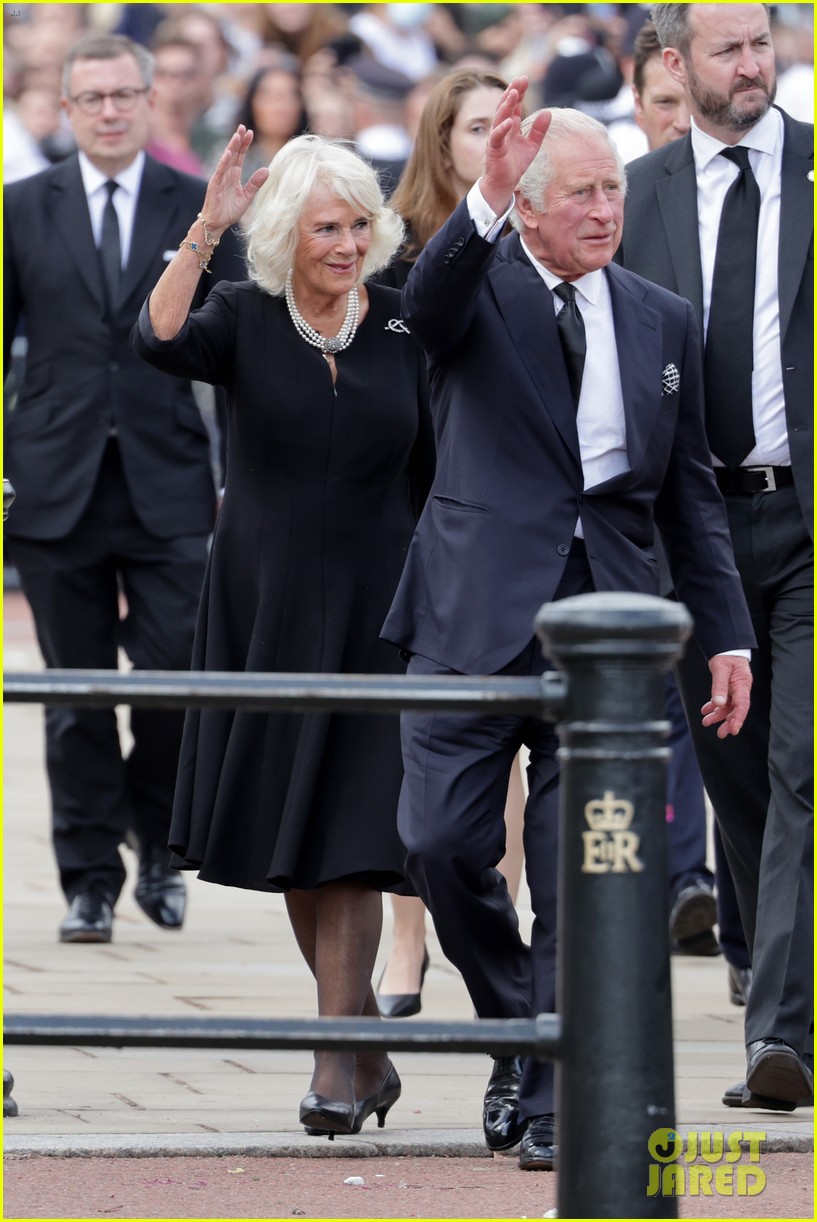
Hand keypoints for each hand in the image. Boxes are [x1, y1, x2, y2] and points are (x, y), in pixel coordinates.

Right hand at [200, 126, 269, 233]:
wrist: (217, 223)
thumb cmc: (229, 211)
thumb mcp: (247, 197)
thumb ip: (255, 183)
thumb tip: (267, 170)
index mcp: (234, 175)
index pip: (240, 156)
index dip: (245, 144)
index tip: (250, 132)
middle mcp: (227, 174)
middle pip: (233, 153)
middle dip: (238, 140)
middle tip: (243, 127)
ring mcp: (220, 178)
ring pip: (226, 159)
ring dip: (231, 147)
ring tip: (237, 136)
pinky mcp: (214, 185)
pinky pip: (219, 172)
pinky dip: (223, 163)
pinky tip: (228, 154)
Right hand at [480, 77, 550, 213]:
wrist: (505, 183)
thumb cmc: (516, 164)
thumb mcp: (532, 145)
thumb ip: (539, 130)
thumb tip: (548, 112)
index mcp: (511, 125)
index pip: (515, 104)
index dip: (519, 92)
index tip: (525, 79)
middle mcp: (503, 128)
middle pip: (506, 106)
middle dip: (512, 92)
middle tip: (519, 79)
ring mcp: (497, 138)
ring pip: (500, 117)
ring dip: (506, 105)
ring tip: (513, 93)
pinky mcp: (494, 149)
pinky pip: (497, 137)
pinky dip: (502, 129)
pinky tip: (509, 122)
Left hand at [701, 655, 751, 737]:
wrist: (725, 647)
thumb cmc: (726, 655)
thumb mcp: (721, 669)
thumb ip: (719, 686)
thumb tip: (718, 704)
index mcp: (743, 684)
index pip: (742, 705)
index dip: (738, 718)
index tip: (734, 730)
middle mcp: (740, 689)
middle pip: (736, 709)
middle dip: (728, 722)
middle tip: (721, 734)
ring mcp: (734, 689)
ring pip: (727, 706)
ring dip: (718, 715)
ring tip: (706, 722)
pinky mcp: (727, 688)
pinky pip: (721, 700)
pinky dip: (713, 706)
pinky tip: (705, 711)